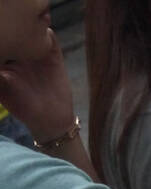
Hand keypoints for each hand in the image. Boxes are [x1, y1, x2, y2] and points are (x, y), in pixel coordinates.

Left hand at [0, 28, 75, 143]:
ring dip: (33, 24)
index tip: (1, 24)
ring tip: (33, 19)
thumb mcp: (6, 93)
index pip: (3, 42)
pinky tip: (47, 30)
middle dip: (14, 24)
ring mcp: (36, 55)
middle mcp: (18, 55)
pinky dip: (49, 33)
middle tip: (15, 15)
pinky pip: (51, 41)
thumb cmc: (25, 109)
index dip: (3, 33)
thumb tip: (4, 71)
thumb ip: (4, 79)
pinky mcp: (54, 58)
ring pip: (33, 33)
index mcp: (3, 60)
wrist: (51, 120)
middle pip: (15, 33)